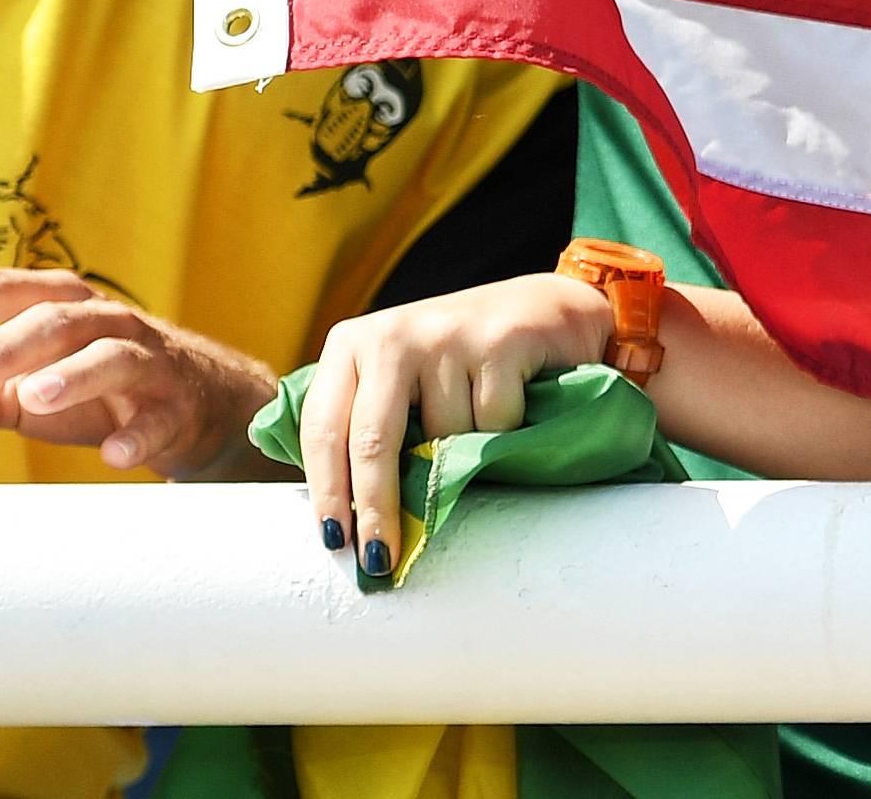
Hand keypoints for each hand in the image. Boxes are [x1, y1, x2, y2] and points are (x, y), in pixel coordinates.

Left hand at [0, 268, 279, 479]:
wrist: (200, 407)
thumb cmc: (94, 391)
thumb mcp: (22, 396)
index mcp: (62, 309)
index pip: (7, 289)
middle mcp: (107, 323)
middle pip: (58, 318)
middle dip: (7, 345)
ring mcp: (148, 363)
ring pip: (114, 355)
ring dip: (74, 373)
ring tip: (33, 399)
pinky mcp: (177, 408)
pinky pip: (160, 417)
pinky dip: (138, 433)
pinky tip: (113, 455)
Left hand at [295, 270, 612, 583]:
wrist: (546, 311)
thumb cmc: (462, 362)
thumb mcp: (399, 382)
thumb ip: (364, 428)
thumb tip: (338, 522)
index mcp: (351, 344)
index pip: (323, 428)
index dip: (327, 490)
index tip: (336, 541)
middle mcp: (392, 334)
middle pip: (372, 441)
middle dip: (376, 508)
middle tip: (380, 560)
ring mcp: (446, 334)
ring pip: (442, 438)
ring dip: (461, 456)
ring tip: (477, 430)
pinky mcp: (498, 342)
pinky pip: (492, 425)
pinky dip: (503, 433)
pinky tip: (511, 409)